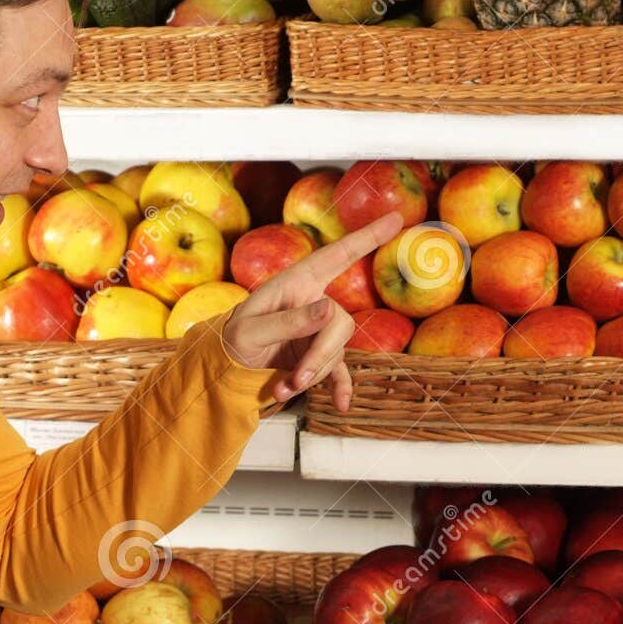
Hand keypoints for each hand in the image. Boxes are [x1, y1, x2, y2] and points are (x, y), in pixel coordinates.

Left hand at [222, 212, 403, 411]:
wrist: (227, 368)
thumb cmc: (233, 340)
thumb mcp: (249, 331)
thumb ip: (288, 321)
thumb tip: (328, 310)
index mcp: (296, 284)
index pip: (336, 256)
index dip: (366, 238)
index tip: (396, 219)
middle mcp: (312, 304)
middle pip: (341, 323)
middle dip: (321, 354)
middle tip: (297, 379)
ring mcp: (318, 332)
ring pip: (336, 352)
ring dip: (311, 375)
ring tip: (281, 388)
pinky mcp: (318, 357)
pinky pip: (339, 373)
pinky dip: (338, 388)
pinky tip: (339, 404)